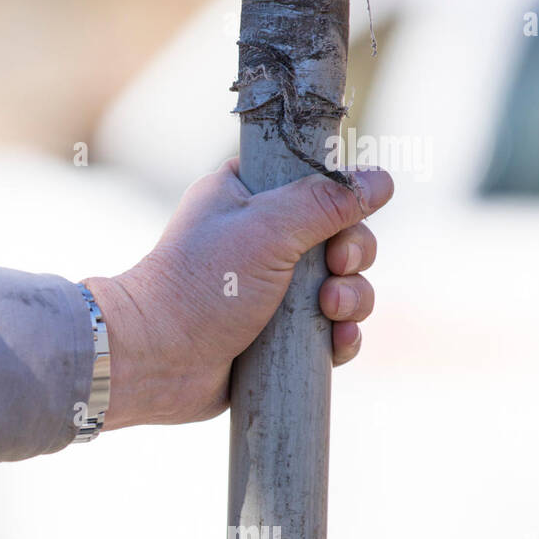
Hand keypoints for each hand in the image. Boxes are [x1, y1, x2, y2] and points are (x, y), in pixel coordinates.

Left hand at [82, 158, 393, 427]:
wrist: (158, 359)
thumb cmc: (203, 284)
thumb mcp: (268, 228)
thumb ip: (326, 201)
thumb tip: (381, 179)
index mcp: (245, 196)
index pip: (312, 182)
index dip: (339, 199)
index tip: (341, 217)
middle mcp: (259, 240)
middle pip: (339, 236)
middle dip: (352, 254)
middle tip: (338, 266)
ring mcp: (269, 291)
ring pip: (341, 286)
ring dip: (352, 297)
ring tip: (331, 310)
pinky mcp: (277, 337)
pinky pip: (329, 332)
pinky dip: (341, 337)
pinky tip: (338, 342)